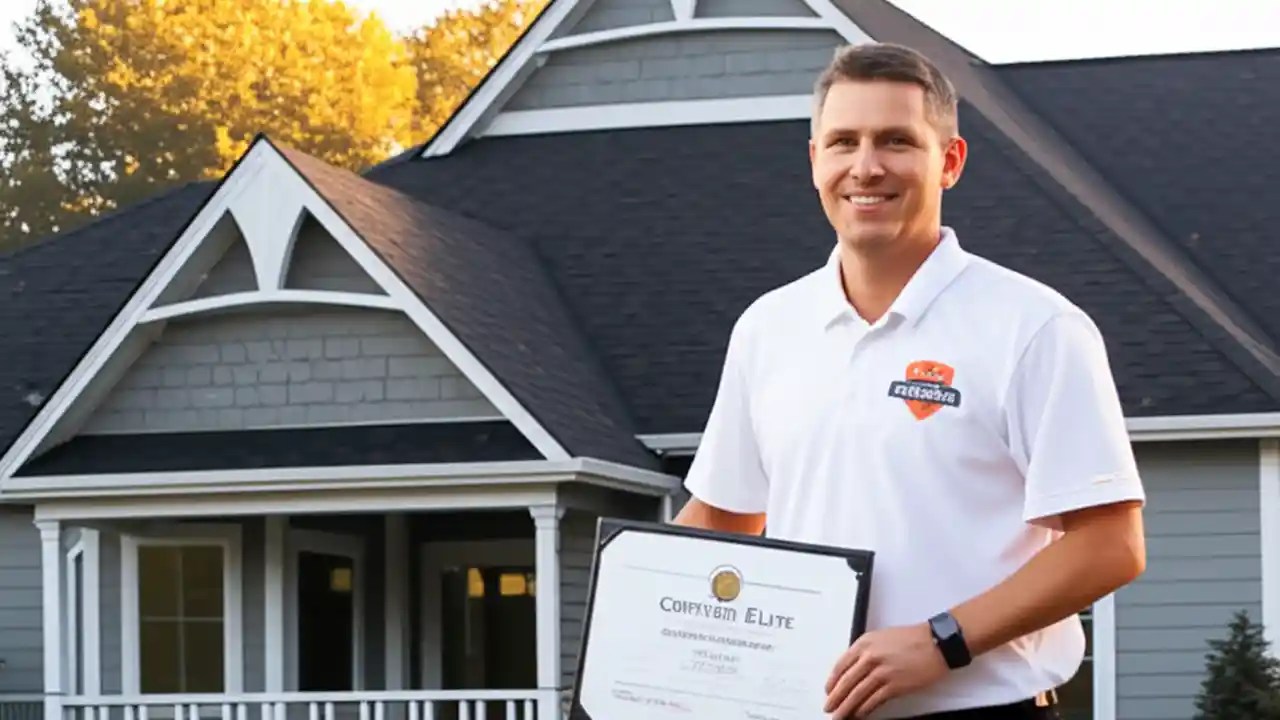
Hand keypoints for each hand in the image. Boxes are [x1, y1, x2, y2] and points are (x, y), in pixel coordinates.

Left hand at [823, 622, 948, 717]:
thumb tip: (854, 670)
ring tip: (840, 716)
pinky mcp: (894, 685)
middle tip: (829, 708)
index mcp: (864, 643)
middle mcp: (870, 657)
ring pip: (857, 694)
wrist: (935, 644)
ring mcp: (882, 672)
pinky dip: (864, 710)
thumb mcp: (881, 637)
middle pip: (846, 682)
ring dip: (846, 708)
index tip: (828, 690)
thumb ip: (866, 652)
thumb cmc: (912, 639)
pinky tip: (859, 714)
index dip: (832, 681)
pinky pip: (874, 701)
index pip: (841, 666)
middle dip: (835, 698)